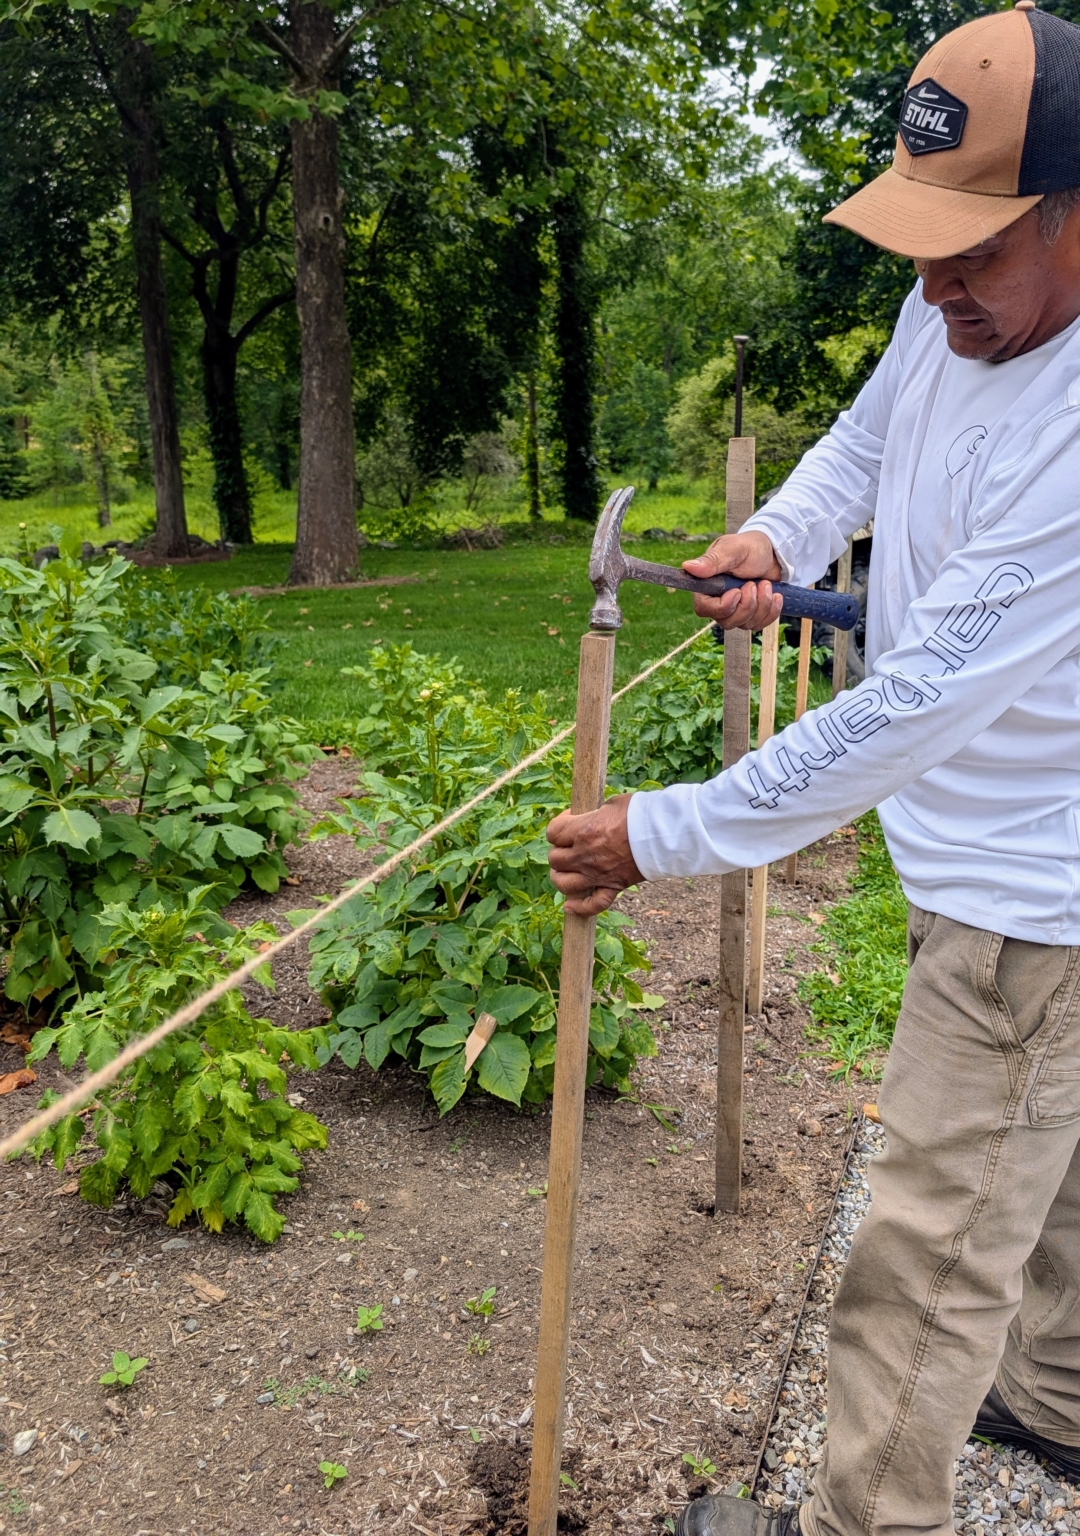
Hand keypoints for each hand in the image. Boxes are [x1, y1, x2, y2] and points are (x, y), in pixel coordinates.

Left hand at [547, 793, 642, 916]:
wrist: (664, 833)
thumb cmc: (639, 813)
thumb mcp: (611, 804)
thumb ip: (593, 814)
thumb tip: (587, 817)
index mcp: (583, 831)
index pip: (553, 832)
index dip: (558, 826)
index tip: (568, 820)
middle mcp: (585, 855)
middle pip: (555, 859)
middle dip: (558, 851)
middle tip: (569, 845)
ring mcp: (597, 874)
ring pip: (564, 884)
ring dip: (561, 877)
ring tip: (565, 870)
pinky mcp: (613, 887)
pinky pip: (592, 905)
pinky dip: (580, 908)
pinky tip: (570, 906)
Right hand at [683, 530, 783, 629]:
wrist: (773, 553)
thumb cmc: (750, 547)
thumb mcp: (732, 549)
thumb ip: (712, 560)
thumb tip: (687, 566)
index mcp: (707, 586)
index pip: (704, 609)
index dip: (723, 606)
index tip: (737, 591)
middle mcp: (718, 602)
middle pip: (727, 621)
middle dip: (747, 605)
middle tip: (755, 583)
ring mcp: (735, 611)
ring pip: (745, 624)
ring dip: (762, 605)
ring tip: (767, 584)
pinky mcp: (751, 615)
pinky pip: (760, 624)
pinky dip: (771, 611)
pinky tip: (776, 595)